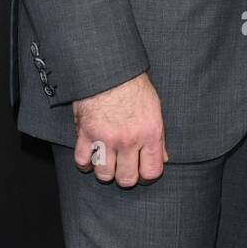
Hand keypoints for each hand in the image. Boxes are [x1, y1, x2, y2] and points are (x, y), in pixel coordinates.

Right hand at [72, 71, 168, 186]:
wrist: (110, 68)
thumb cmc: (134, 85)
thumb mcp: (154, 108)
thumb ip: (158, 137)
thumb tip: (163, 158)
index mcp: (150, 133)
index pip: (151, 172)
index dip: (146, 176)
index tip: (141, 171)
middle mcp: (129, 140)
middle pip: (126, 179)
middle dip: (125, 176)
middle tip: (123, 166)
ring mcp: (106, 138)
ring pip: (104, 175)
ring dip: (105, 170)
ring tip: (107, 159)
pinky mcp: (86, 133)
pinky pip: (83, 161)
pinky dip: (85, 162)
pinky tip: (91, 155)